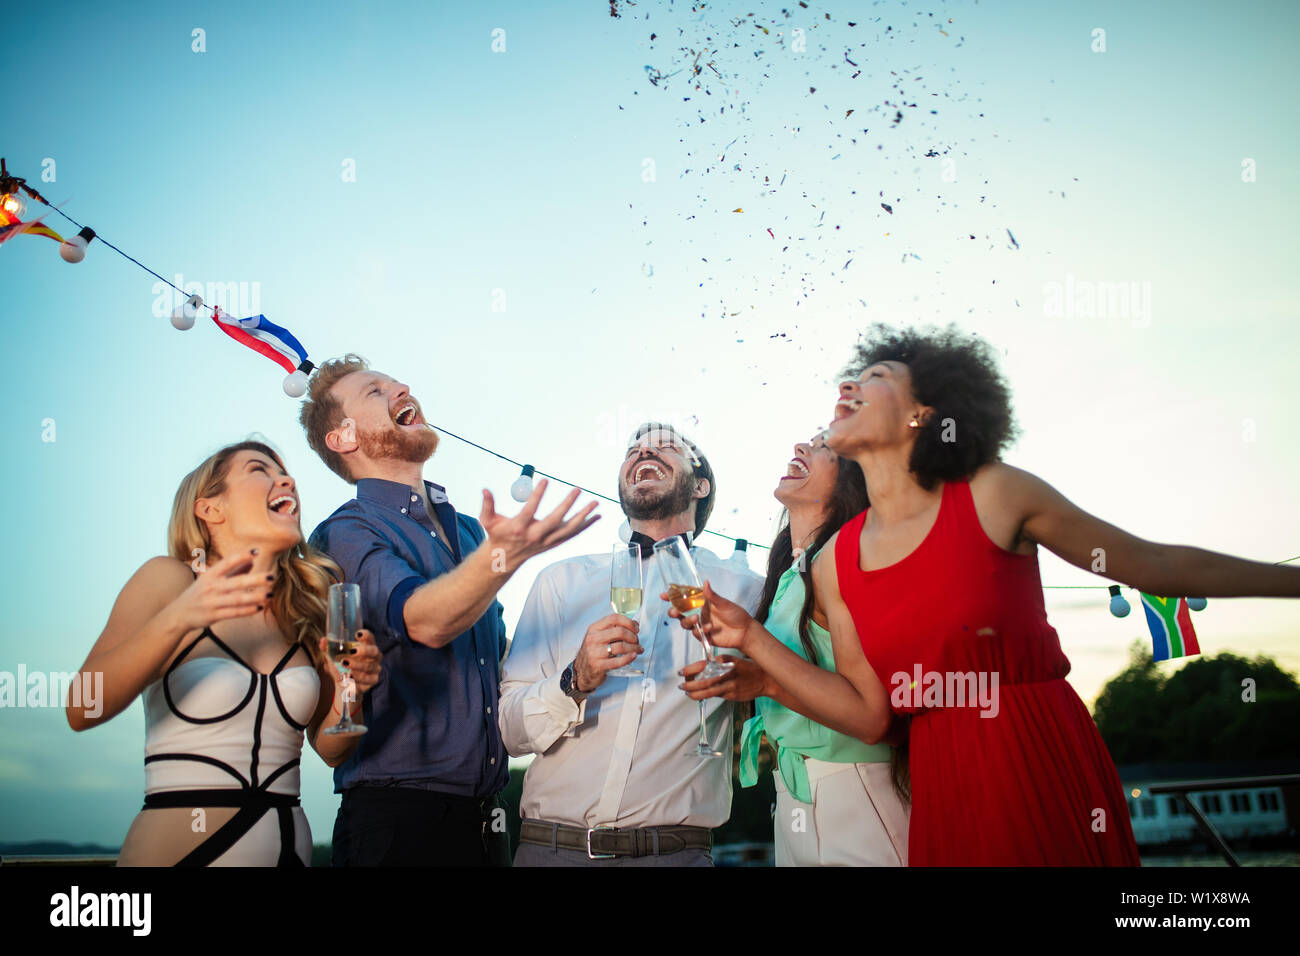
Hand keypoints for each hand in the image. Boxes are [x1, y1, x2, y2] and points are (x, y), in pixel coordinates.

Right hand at [170, 549, 273, 631]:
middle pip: (236, 582)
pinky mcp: (214, 615)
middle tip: (272, 576)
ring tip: (270, 594)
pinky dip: (247, 610)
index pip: (227, 562)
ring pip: (237, 599)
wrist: (179, 614)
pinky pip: (234, 613)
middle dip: (255, 579)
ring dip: (255, 597)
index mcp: (210, 574)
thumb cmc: (200, 592)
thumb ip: (233, 570)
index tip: (256, 551)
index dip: (241, 556)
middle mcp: (211, 587)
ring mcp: (212, 602)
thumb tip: (252, 561)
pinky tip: (260, 607)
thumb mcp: (211, 578)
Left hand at [318, 629, 381, 694]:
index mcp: (367, 646)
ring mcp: (375, 668)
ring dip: (356, 665)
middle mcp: (374, 656)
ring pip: (369, 666)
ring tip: (344, 664)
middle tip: (351, 651)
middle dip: (364, 650)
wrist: (346, 686)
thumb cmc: (343, 666)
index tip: (357, 634)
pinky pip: (367, 679)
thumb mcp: (334, 657)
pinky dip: (357, 678)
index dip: (366, 635)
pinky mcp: (373, 680)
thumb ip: (328, 648)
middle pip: (374, 651)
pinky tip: (349, 677)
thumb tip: (322, 641)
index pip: (370, 638)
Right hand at [479, 479, 599, 570]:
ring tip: (596, 503)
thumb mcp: (487, 521)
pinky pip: (572, 534)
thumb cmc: (496, 535)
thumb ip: (487, 505)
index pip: (530, 510)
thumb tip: (485, 490)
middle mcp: (535, 536)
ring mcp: (546, 541)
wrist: (504, 558)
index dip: (537, 496)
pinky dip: (585, 526)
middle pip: (554, 520)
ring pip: (568, 529)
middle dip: (567, 505)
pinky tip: (596, 516)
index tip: (545, 480)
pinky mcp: (554, 544)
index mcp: (518, 528)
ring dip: (583, 516)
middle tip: (577, 490)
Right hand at [573, 614, 642, 692]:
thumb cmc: (592, 652)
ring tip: (638, 649)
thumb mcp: (599, 637)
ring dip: (634, 648)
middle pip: (620, 632)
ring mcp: (595, 652)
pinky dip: (628, 658)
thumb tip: (634, 624)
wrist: (581, 671)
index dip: (628, 622)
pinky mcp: (598, 665)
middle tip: (637, 641)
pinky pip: (617, 661)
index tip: (635, 628)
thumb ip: (614, 629)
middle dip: (633, 636)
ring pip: (621, 646)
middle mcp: (593, 639)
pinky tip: (633, 656)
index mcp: (594, 629)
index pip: (614, 618)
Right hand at [659, 579, 753, 651]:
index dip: (673, 597)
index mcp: (702, 603)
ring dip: (687, 621)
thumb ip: (712, 595)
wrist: (745, 632)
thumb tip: (705, 582)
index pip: (684, 599)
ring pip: (685, 624)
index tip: (664, 595)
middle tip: (675, 611)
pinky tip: (710, 628)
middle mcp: (699, 613)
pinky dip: (701, 631)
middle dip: (674, 612)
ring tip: (696, 619)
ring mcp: (701, 625)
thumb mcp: (724, 603)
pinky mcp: (704, 636)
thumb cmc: (736, 614)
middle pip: (680, 613)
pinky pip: (696, 634)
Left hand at [678, 658, 767, 701]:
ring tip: (688, 693)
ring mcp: (729, 686)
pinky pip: (716, 696)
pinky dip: (706, 696)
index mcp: (724, 663)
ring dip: (695, 694)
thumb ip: (717, 663)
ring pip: (708, 692)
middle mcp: (726, 674)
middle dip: (690, 685)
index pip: (703, 666)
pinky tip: (699, 696)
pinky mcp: (732, 695)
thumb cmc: (746, 668)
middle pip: (703, 681)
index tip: (681, 672)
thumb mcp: (732, 659)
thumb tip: (701, 668)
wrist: (764, 679)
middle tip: (681, 686)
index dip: (690, 670)